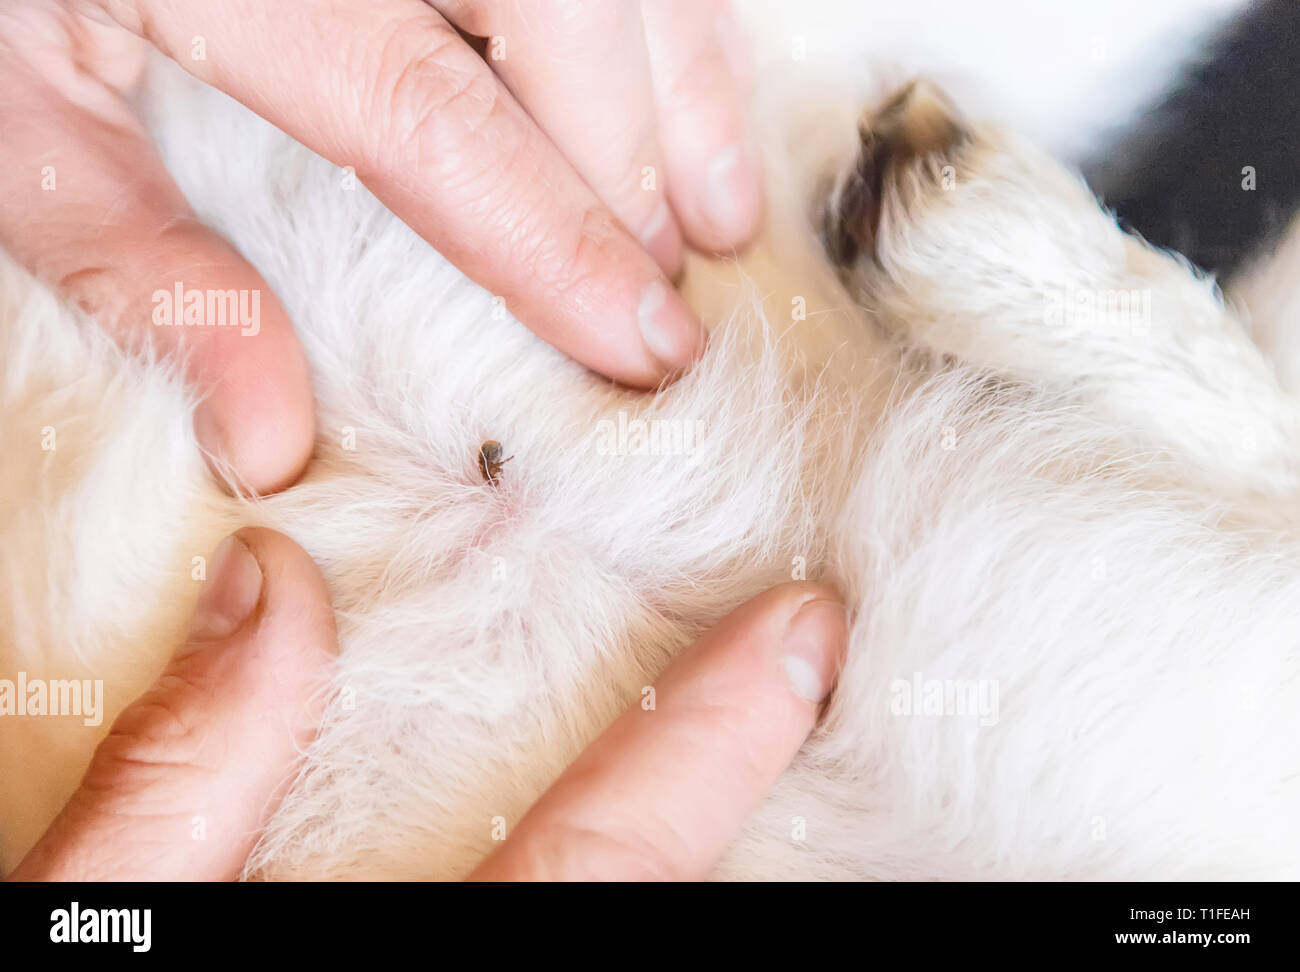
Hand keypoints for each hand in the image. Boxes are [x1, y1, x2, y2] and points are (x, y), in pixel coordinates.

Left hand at [0, 1, 760, 493]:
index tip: (643, 341)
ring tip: (725, 207)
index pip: (423, 111)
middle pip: (553, 7)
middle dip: (634, 159)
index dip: (552, 234)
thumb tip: (269, 440)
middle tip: (671, 292)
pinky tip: (682, 84)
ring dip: (683, 77)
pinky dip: (659, 13)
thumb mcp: (13, 130)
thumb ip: (140, 272)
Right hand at [7, 529, 843, 881]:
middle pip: (669, 924)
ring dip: (721, 878)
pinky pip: (607, 962)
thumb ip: (183, 769)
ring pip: (665, 956)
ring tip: (760, 785)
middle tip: (816, 703)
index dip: (717, 736)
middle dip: (753, 823)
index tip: (804, 635)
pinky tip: (663, 863)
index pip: (602, 859)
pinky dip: (658, 900)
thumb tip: (271, 584)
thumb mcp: (87, 919)